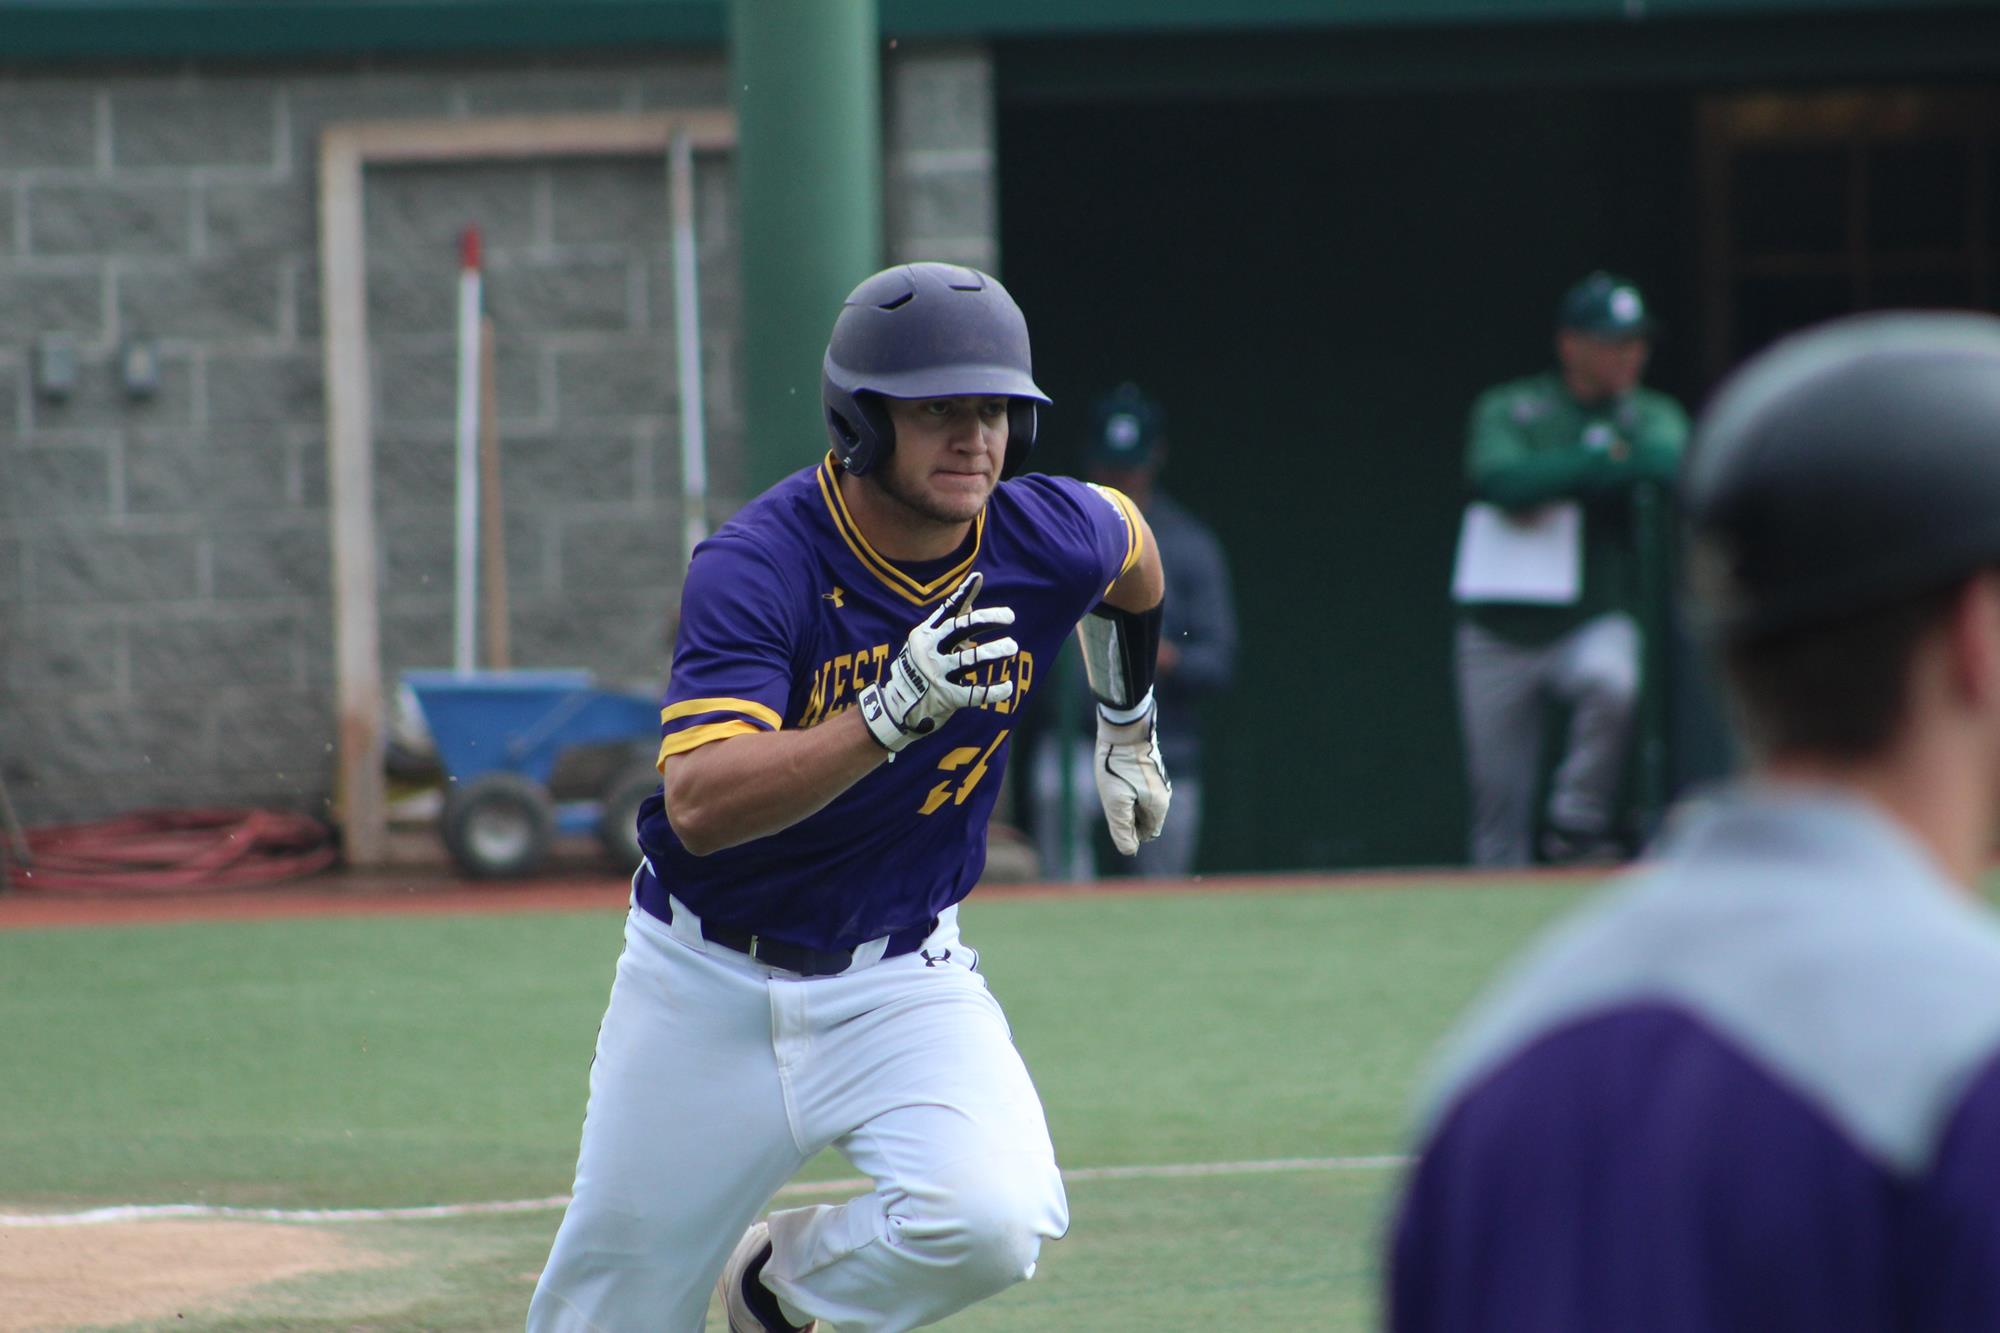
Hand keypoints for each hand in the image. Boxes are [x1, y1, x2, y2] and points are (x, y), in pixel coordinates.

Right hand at [857, 572, 1016, 753]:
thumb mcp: (927, 642)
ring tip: (1012, 646)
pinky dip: (993, 691)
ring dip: (993, 652)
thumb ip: (951, 621)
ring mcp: (937, 674)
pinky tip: (1008, 688)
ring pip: (969, 660)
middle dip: (986, 620)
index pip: (947, 610)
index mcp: (925, 634)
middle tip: (1009, 616)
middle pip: (960, 628)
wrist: (896, 709)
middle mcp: (930, 651)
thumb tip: (974, 594)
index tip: (978, 578)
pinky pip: (974, 693)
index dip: (963, 594)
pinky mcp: (946, 697)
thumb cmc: (918, 669)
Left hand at [1095, 697, 1170, 854]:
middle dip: (1127, 814)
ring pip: (1141, 804)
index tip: (1116, 812)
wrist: (1124, 728)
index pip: (1148, 834)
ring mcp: (1159, 781)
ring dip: (1126, 800)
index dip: (1130, 831)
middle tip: (1113, 795)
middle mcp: (1164, 794)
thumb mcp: (1115, 801)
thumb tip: (1129, 851)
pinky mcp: (1151, 770)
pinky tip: (1117, 775)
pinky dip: (1127, 788)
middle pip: (1145, 819)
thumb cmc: (1117, 765)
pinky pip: (1140, 790)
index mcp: (1159, 805)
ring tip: (1114, 782)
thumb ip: (1122, 828)